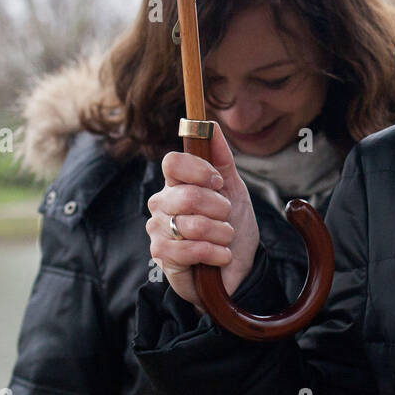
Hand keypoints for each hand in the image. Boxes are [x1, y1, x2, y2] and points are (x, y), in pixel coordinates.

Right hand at [146, 122, 259, 314]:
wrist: (236, 270)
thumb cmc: (231, 227)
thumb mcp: (234, 190)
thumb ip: (222, 157)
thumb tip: (211, 124)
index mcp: (176, 183)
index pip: (172, 162)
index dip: (199, 171)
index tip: (219, 183)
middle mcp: (161, 203)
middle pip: (187, 195)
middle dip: (220, 208)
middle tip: (226, 217)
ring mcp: (158, 229)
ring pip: (193, 224)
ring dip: (222, 234)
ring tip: (225, 239)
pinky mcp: (161, 256)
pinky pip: (190, 249)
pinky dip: (215, 253)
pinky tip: (221, 256)